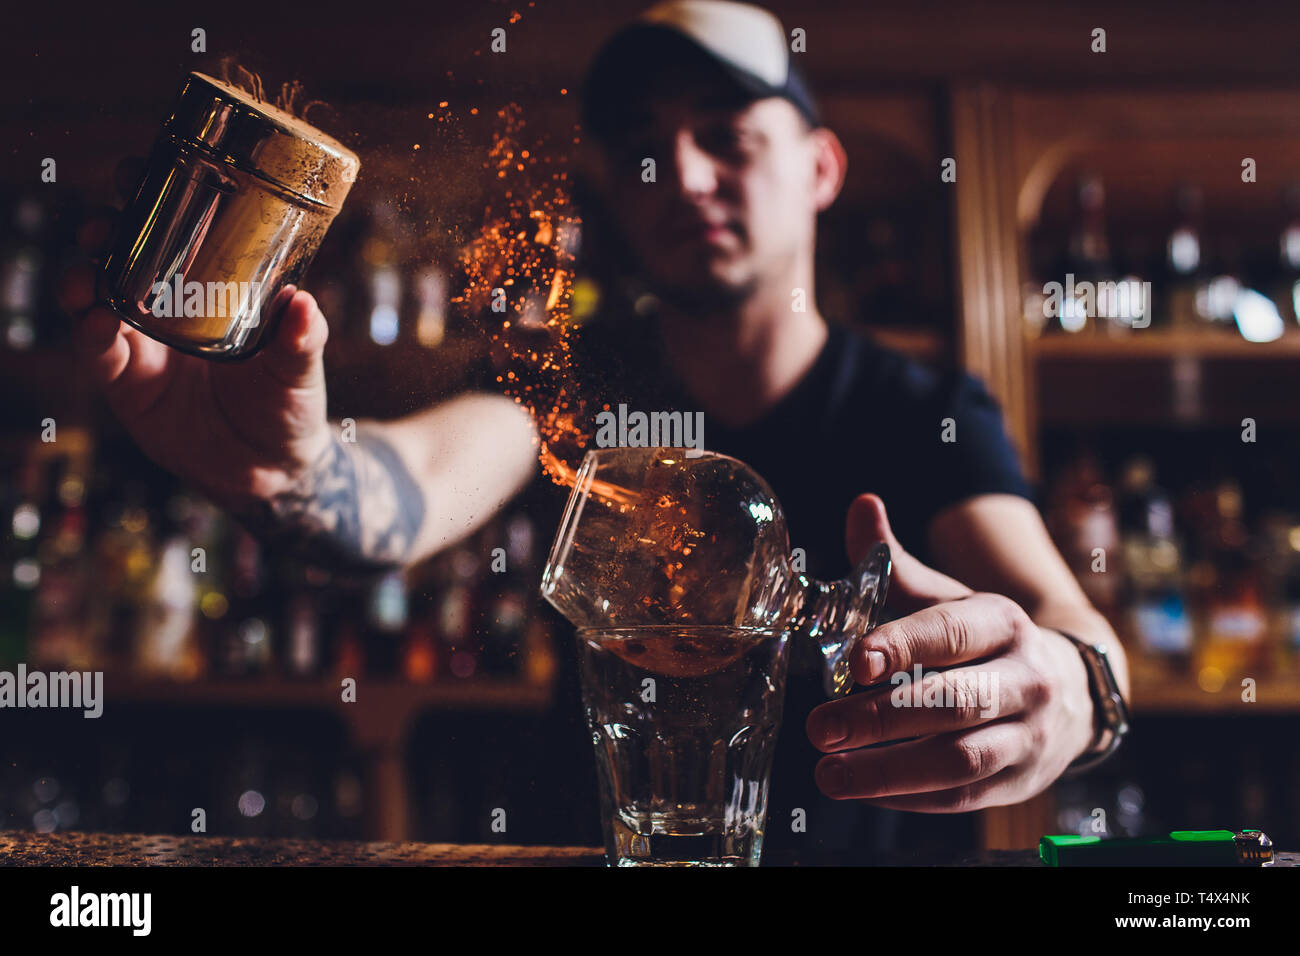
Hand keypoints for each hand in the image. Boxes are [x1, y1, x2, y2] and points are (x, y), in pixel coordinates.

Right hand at [57, 157, 334, 507]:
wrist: (271, 472)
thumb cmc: (290, 406)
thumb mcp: (301, 369)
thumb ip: (303, 340)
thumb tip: (304, 304)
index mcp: (213, 289)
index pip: (178, 231)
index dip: (157, 198)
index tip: (146, 168)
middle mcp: (171, 306)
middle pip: (125, 254)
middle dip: (109, 228)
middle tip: (108, 217)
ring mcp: (144, 341)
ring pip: (98, 294)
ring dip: (86, 274)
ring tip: (90, 269)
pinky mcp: (127, 382)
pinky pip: (98, 350)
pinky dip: (92, 332)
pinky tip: (99, 321)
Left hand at [805, 494, 1095, 811]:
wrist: (1069, 690)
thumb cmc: (985, 640)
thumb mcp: (948, 596)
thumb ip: (894, 561)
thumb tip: (862, 504)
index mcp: (1001, 622)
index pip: (950, 633)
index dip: (902, 645)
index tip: (855, 661)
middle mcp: (1024, 678)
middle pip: (953, 703)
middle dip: (881, 718)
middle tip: (819, 727)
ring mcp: (1028, 735)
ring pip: (960, 760)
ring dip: (889, 771)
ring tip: (828, 772)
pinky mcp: (1020, 782)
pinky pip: (962, 796)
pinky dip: (908, 797)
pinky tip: (861, 789)